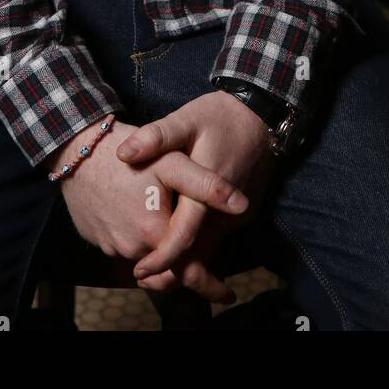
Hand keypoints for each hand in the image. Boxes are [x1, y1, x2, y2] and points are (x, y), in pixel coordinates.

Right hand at [46, 117, 249, 302]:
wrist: (78, 150)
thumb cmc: (128, 154)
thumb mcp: (173, 162)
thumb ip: (207, 186)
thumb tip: (242, 205)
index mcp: (154, 234)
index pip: (187, 272)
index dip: (210, 286)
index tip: (228, 294)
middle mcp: (131, 249)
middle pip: (166, 271)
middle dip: (185, 270)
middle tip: (205, 269)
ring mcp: (111, 246)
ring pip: (145, 262)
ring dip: (160, 254)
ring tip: (171, 234)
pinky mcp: (97, 240)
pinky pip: (125, 250)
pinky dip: (139, 243)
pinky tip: (142, 220)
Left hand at [115, 92, 278, 291]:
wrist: (264, 114)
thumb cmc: (222, 116)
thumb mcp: (187, 119)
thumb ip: (157, 137)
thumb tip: (124, 153)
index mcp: (206, 191)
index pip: (183, 237)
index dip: (161, 259)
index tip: (140, 271)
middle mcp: (226, 212)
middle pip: (197, 254)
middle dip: (170, 268)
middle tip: (141, 274)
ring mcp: (238, 215)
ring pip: (209, 248)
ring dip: (185, 257)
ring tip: (155, 262)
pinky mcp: (244, 213)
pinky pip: (218, 236)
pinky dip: (199, 243)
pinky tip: (180, 237)